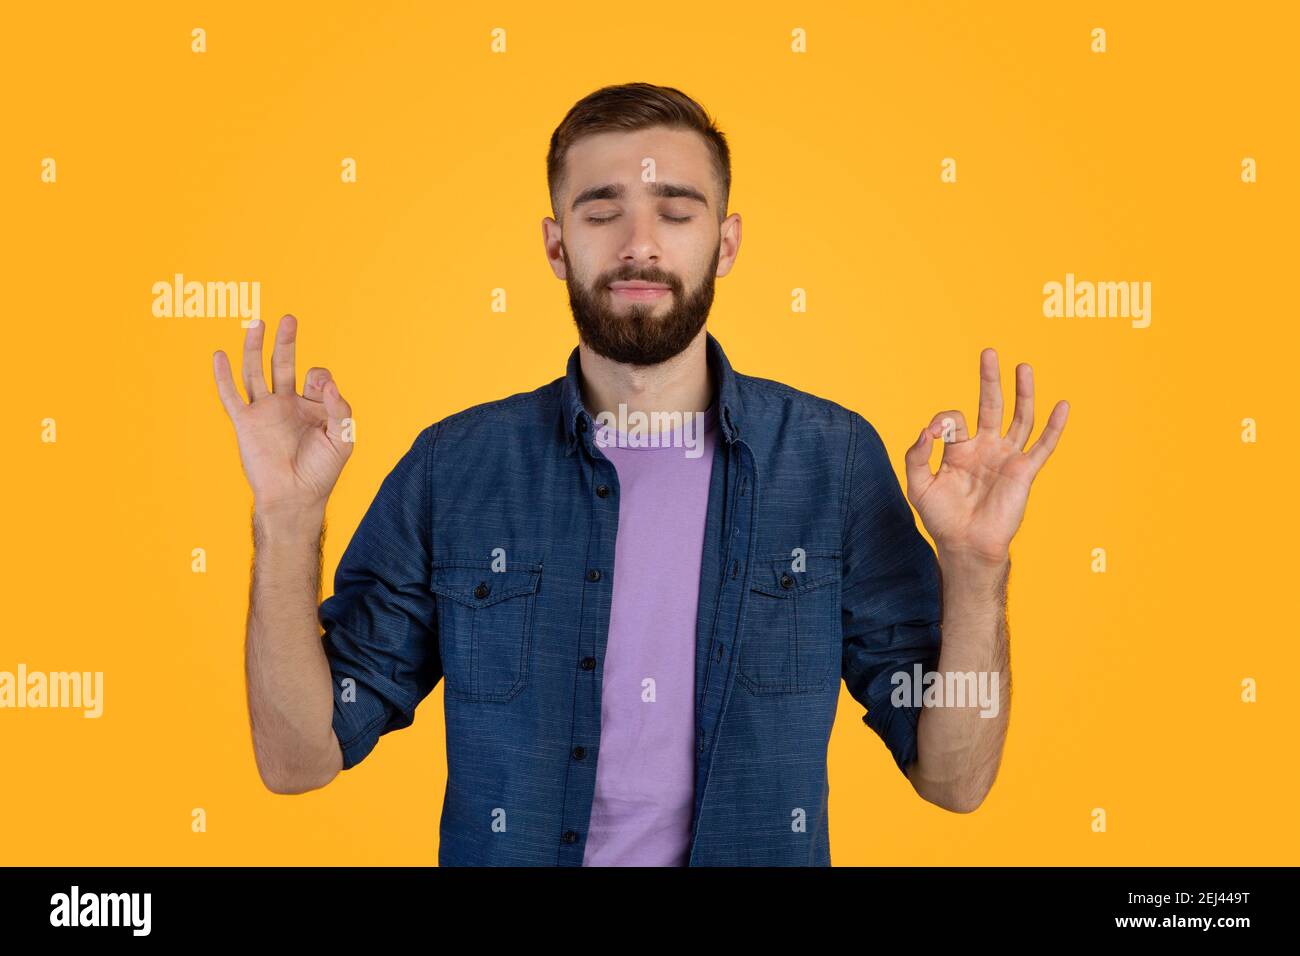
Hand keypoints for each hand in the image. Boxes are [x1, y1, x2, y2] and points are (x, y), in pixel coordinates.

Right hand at [212, 314, 353, 515]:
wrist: (294, 497)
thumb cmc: (321, 471)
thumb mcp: (341, 438)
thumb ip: (339, 409)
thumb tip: (326, 381)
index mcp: (312, 406)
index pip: (316, 377)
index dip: (321, 378)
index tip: (322, 390)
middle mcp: (287, 404)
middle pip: (283, 364)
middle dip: (286, 342)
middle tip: (289, 319)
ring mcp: (264, 411)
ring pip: (256, 372)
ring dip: (255, 348)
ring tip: (256, 323)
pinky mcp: (246, 422)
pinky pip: (230, 395)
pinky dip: (222, 376)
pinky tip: (219, 355)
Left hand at [904, 348, 1067, 566]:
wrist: (965, 545)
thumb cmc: (941, 518)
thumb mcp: (919, 485)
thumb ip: (917, 455)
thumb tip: (928, 430)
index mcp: (960, 450)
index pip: (954, 420)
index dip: (944, 420)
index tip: (936, 432)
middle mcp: (985, 449)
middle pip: (991, 406)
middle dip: (989, 380)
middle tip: (989, 352)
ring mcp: (1006, 458)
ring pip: (1019, 419)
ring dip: (1023, 393)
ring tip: (1023, 367)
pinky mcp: (1023, 471)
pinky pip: (1043, 447)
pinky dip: (1055, 427)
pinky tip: (1063, 406)